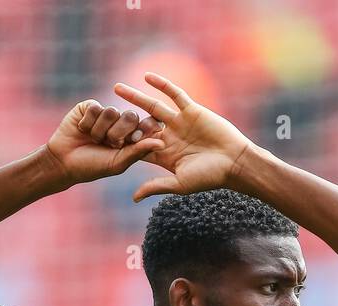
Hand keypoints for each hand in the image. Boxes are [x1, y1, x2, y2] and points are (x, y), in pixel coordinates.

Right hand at [44, 99, 166, 185]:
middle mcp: (119, 124)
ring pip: (111, 112)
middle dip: (119, 133)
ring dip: (101, 131)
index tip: (136, 138)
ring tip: (93, 139)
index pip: (145, 126)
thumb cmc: (93, 166)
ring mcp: (105, 114)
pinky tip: (82, 130)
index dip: (144, 129)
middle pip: (131, 116)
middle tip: (109, 143)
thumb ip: (139, 151)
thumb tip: (162, 143)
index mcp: (131, 138)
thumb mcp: (118, 163)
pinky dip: (88, 123)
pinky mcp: (89, 107)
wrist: (64, 162)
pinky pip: (95, 108)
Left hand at [112, 72, 252, 201]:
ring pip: (153, 107)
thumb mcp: (180, 184)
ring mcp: (180, 123)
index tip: (102, 138)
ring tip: (117, 89)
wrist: (234, 162)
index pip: (138, 147)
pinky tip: (146, 76)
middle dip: (122, 119)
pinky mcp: (191, 110)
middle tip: (102, 111)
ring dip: (135, 98)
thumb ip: (156, 186)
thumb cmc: (209, 177)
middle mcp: (170, 137)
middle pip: (140, 125)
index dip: (122, 142)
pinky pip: (174, 94)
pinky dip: (161, 85)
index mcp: (165, 156)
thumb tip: (133, 197)